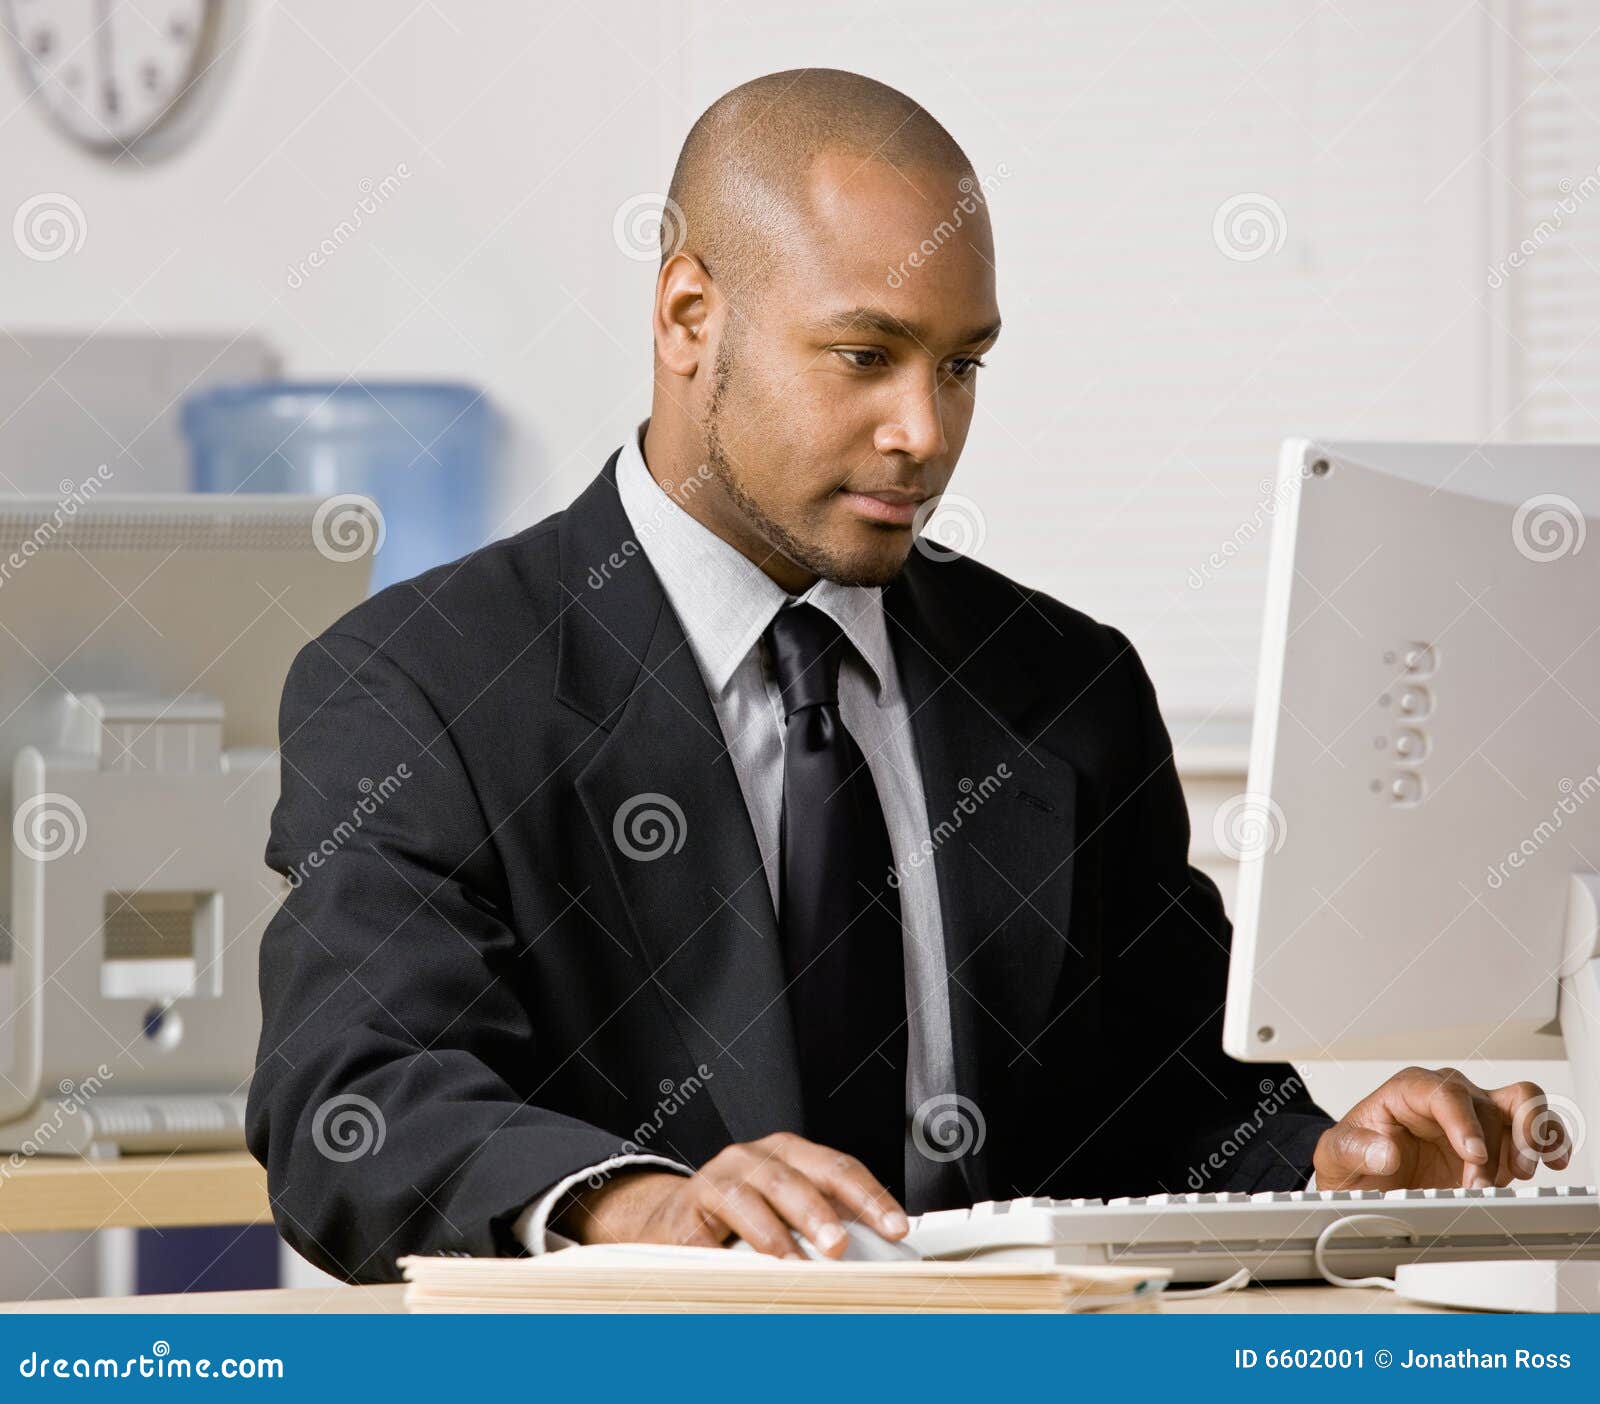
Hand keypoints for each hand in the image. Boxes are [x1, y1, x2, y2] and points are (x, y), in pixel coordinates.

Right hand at [552, 1131, 909, 1258]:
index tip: (895, 1228)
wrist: (672, 1217)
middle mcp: (752, 1160)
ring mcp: (715, 1181)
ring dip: (773, 1236)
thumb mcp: (788, 1210)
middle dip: (819, 1212)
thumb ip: (828, 1224)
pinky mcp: (684, 1213)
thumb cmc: (742, 1215)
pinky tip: (741, 1277)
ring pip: (747, 1200)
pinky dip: (724, 1258)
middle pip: (791, 1179)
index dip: (868, 1197)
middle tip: (840, 1245)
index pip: (836, 1168)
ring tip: (794, 1267)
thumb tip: (879, 1257)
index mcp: (788, 1154)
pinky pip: (706, 1236)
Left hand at [1313, 1066, 1571, 1189]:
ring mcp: (1476, 1117)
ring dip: (1530, 1137)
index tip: (1471, 1154)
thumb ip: (1355, 1148)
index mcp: (1408, 1090)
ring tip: (1522, 1172)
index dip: (1462, 1121)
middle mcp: (1447, 1097)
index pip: (1444, 1093)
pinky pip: (1534, 1128)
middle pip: (1486, 1102)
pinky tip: (1552, 1161)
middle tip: (1482, 1183)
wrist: (1363, 1176)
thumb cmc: (1353, 1156)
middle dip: (1492, 1145)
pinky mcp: (1497, 1141)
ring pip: (1521, 1104)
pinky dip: (1549, 1141)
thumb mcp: (1336, 1153)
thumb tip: (1385, 1150)